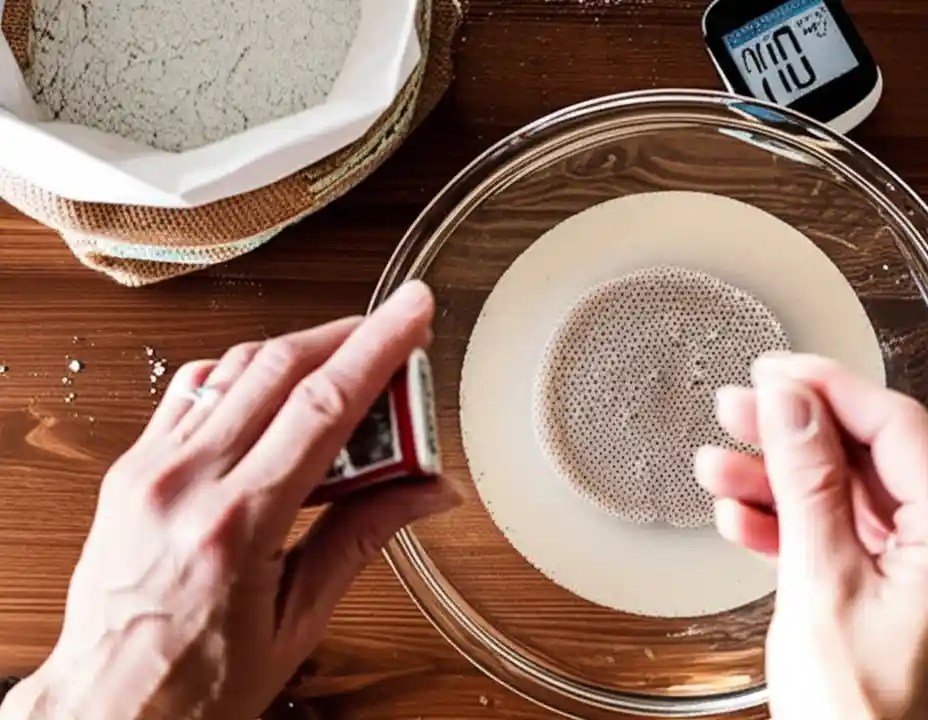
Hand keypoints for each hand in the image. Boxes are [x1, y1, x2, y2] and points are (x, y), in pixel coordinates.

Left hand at [2, 281, 458, 719]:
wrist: (103, 710)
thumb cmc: (193, 687)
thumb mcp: (298, 621)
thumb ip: (363, 537)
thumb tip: (429, 491)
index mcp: (234, 526)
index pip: (323, 406)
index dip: (379, 348)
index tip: (414, 311)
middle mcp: (182, 483)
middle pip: (277, 368)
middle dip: (348, 336)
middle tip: (397, 333)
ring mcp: (147, 470)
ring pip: (232, 368)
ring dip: (300, 352)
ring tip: (349, 364)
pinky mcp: (129, 469)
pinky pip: (193, 392)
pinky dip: (245, 376)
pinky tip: (278, 390)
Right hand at [697, 353, 927, 719]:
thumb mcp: (821, 586)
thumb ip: (807, 483)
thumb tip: (790, 403)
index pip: (900, 431)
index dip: (831, 390)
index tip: (775, 370)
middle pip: (873, 464)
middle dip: (796, 437)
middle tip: (735, 411)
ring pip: (853, 504)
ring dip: (783, 484)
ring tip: (718, 467)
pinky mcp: (901, 605)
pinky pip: (849, 547)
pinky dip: (797, 531)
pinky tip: (745, 519)